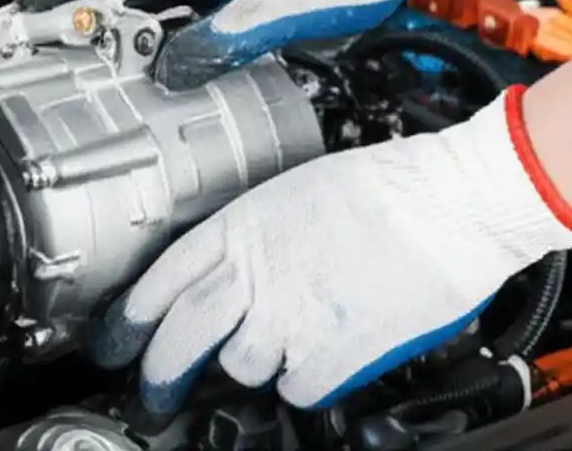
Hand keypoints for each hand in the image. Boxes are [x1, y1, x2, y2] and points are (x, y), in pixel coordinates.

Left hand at [89, 87, 571, 412]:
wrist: (454, 202)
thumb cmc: (395, 183)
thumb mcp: (301, 187)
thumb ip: (261, 230)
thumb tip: (245, 262)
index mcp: (243, 224)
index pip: (161, 279)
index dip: (130, 317)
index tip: (116, 339)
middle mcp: (256, 272)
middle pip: (181, 335)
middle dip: (161, 370)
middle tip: (156, 388)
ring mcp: (289, 317)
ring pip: (243, 365)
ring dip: (257, 361)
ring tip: (287, 342)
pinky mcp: (330, 354)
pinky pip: (297, 387)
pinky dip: (305, 380)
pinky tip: (324, 356)